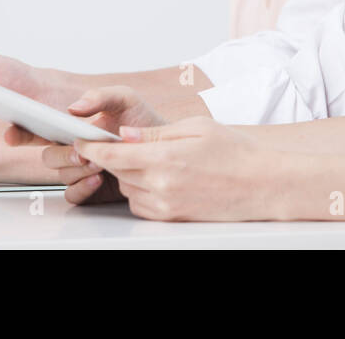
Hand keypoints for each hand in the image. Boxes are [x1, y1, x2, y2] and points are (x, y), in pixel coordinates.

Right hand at [10, 86, 167, 205]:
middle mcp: (72, 148)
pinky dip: (82, 187)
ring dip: (76, 170)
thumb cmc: (142, 122)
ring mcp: (79, 169)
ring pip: (60, 175)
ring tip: (98, 163)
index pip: (38, 128)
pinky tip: (98, 177)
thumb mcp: (124, 98)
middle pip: (47, 155)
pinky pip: (73, 194)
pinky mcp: (89, 189)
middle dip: (61, 154)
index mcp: (72, 126)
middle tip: (81, 151)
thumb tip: (74, 107)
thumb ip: (99, 96)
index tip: (12, 133)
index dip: (20, 131)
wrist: (164, 148)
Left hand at [73, 117, 274, 220]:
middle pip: (117, 172)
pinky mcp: (173, 218)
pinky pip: (142, 205)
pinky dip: (142, 191)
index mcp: (165, 158)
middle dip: (114, 158)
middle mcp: (162, 185)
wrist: (264, 184)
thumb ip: (156, 132)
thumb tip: (125, 134)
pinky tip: (160, 179)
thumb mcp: (196, 127)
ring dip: (130, 175)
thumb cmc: (236, 152)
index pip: (113, 155)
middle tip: (123, 144)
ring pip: (129, 189)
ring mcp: (167, 205)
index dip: (91, 148)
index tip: (80, 141)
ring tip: (154, 160)